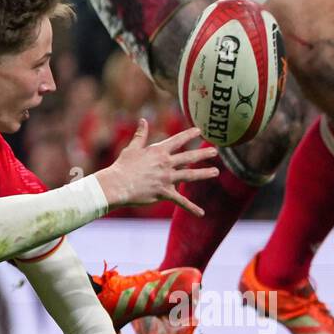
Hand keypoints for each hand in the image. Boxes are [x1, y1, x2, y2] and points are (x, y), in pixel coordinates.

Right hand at [93, 121, 218, 214]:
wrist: (118, 184)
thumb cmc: (122, 166)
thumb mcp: (132, 148)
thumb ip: (140, 135)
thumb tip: (143, 120)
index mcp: (158, 152)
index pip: (177, 140)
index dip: (189, 134)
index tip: (199, 130)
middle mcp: (166, 164)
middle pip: (188, 157)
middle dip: (203, 154)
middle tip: (214, 151)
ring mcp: (166, 178)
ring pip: (189, 175)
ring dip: (204, 174)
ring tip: (215, 172)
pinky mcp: (164, 193)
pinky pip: (180, 201)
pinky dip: (191, 208)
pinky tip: (201, 213)